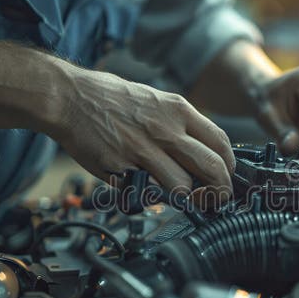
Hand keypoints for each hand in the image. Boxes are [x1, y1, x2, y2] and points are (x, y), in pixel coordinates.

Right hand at [48, 67, 234, 195]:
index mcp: (177, 110)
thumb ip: (179, 124)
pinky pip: (147, 192)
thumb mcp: (155, 98)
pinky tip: (145, 190)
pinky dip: (150, 198)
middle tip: (215, 199)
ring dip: (184, 198)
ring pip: (183, 186)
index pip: (221, 142)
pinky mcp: (122, 168)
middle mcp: (166, 129)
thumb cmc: (109, 98)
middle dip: (220, 190)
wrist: (69, 98)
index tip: (226, 176)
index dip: (229, 166)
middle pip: (212, 168)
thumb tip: (199, 150)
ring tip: (178, 197)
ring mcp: (144, 150)